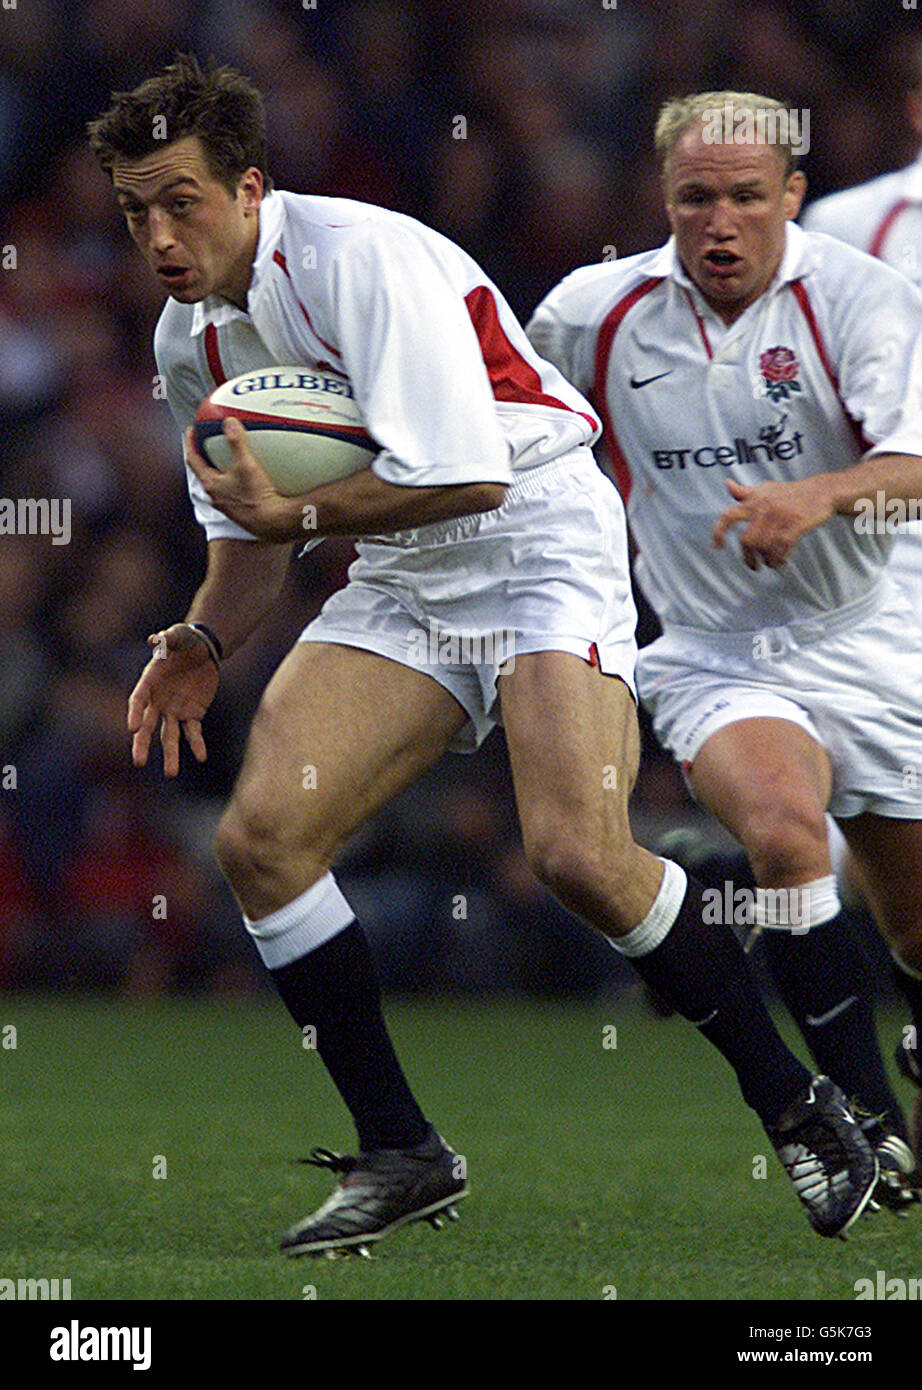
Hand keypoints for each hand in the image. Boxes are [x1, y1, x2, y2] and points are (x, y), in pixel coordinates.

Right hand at [127, 624, 220, 776]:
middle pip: (148, 726)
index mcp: (149, 682)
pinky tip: (201, 757)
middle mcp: (158, 701)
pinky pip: (194, 732)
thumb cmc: (185, 640)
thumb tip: (155, 639)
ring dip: (171, 754)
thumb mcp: (177, 635)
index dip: (134, 714)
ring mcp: (175, 710)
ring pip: (170, 736)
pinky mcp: (193, 714)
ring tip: (171, 774)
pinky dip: (197, 744)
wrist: (203, 649)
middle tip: (138, 762)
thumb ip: (168, 639)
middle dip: (143, 743)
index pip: (138, 701)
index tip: (132, 728)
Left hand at [184, 420, 305, 540]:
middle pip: (204, 471)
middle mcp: (216, 496)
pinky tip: (247, 478)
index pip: (193, 459)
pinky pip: (232, 491)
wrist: (272, 523)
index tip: (190, 432)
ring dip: (220, 469)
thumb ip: (237, 442)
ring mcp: (227, 505)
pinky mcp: (240, 511)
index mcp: (211, 484)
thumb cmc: (257, 498)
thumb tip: (229, 423)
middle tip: (209, 443)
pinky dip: (234, 481)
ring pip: (218, 483)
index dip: (190, 443)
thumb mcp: (246, 464)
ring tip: (229, 458)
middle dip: (205, 456)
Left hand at [711, 476, 834, 570]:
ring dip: (766, 561)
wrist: (822, 491)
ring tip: (770, 563)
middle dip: (748, 558)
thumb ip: (745, 492)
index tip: (717, 546)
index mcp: (754, 501)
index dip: (719, 532)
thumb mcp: (766, 489)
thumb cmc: (791, 492)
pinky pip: (781, 548)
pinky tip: (780, 562)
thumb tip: (728, 485)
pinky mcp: (796, 525)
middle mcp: (764, 508)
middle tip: (753, 565)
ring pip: (764, 547)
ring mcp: (780, 517)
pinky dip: (779, 559)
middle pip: (747, 541)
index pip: (729, 516)